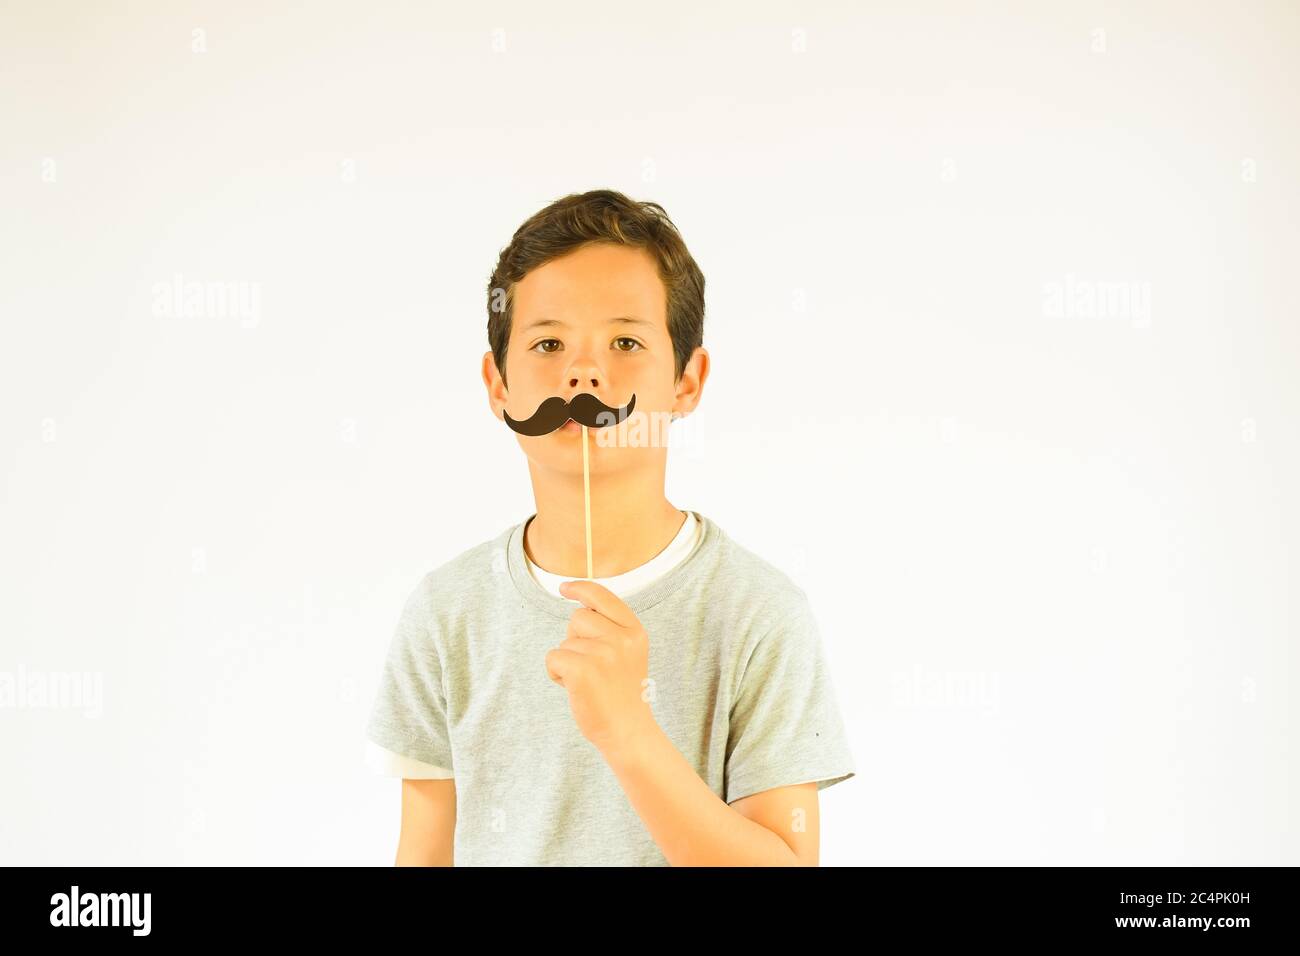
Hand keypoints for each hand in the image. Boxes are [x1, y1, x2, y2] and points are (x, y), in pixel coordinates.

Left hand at [544, 579, 658, 756]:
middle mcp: (622, 638)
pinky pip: (553, 657)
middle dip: (576, 638)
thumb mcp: (628, 653)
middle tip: (593, 667)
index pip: (603, 597)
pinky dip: (556, 673)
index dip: (580, 589)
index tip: (564, 588)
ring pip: (565, 640)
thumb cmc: (621, 693)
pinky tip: (575, 689)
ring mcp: (603, 654)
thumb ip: (611, 629)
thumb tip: (579, 606)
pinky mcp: (583, 670)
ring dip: (568, 659)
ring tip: (588, 681)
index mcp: (635, 631)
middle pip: (578, 617)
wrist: (628, 731)